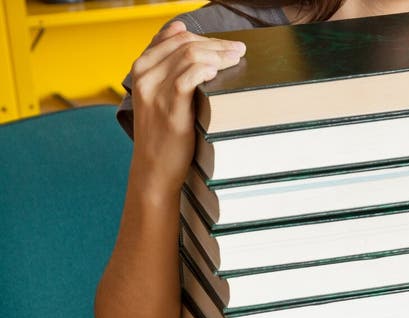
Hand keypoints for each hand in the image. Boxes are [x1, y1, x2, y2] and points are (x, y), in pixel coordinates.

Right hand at [129, 20, 245, 195]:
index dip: (204, 36)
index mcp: (141, 68)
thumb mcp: (158, 96)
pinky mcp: (170, 108)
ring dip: (218, 55)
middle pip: (185, 44)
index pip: (174, 37)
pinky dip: (207, 69)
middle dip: (216, 44)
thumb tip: (183, 30)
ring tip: (236, 59)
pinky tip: (220, 72)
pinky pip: (190, 77)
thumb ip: (167, 67)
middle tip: (239, 49)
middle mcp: (145, 76)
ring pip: (190, 56)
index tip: (225, 44)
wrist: (153, 170)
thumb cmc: (161, 135)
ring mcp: (155, 91)